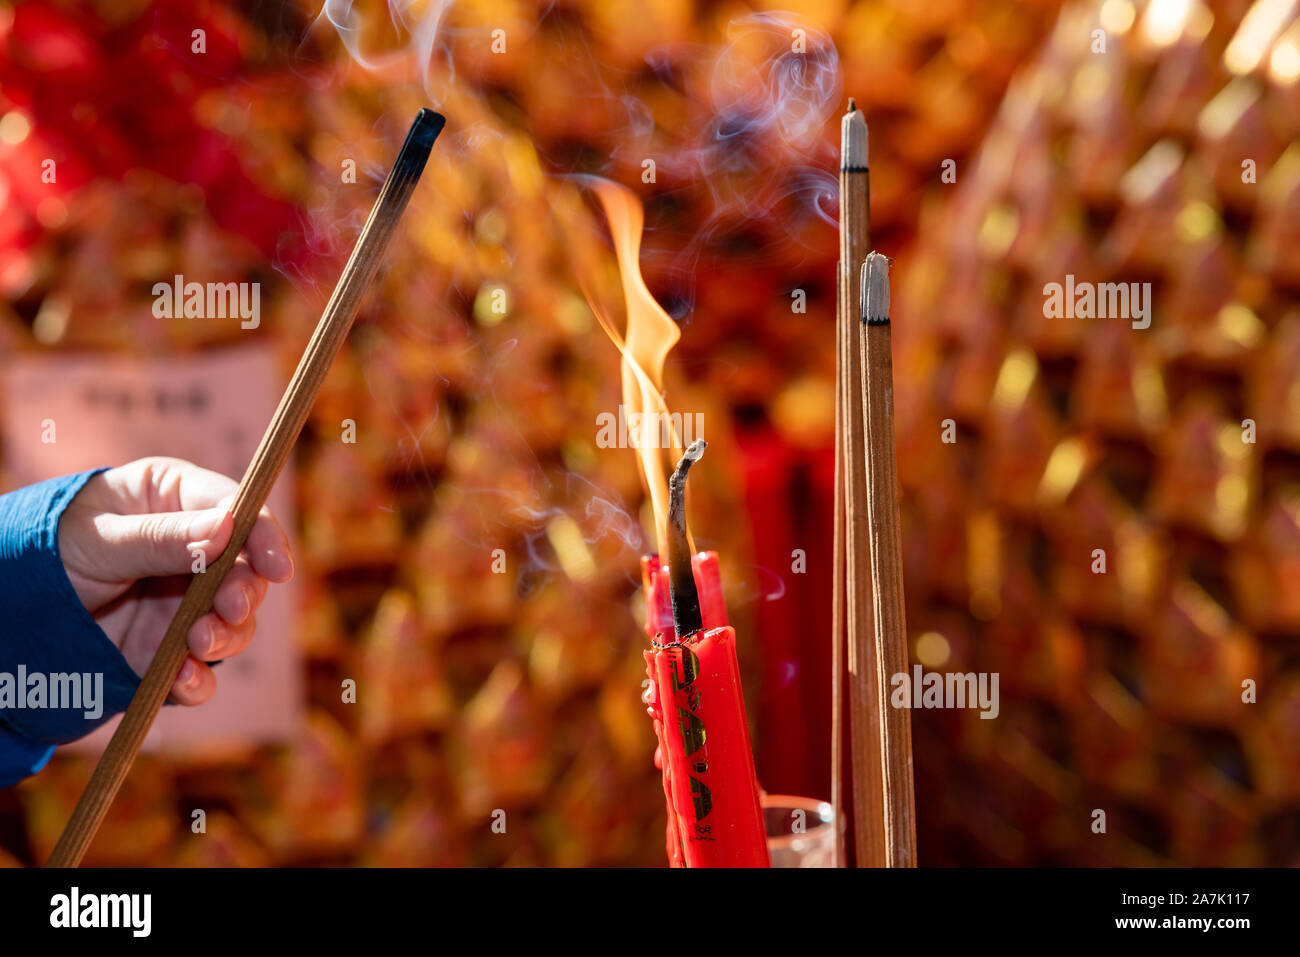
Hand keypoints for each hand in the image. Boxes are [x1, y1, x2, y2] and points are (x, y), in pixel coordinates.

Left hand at [56, 457, 293, 704]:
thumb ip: (162, 538)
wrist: (3, 614)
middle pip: (246, 571)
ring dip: (226, 636)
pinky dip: (200, 679)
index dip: (265, 537)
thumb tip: (228, 529)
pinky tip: (183, 678)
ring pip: (234, 623)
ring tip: (199, 644)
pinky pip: (202, 670)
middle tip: (228, 610)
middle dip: (243, 594)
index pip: (239, 511)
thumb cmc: (45, 551)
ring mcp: (186, 603)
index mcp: (178, 501)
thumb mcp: (99, 538)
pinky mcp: (171, 650)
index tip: (278, 567)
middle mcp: (194, 552)